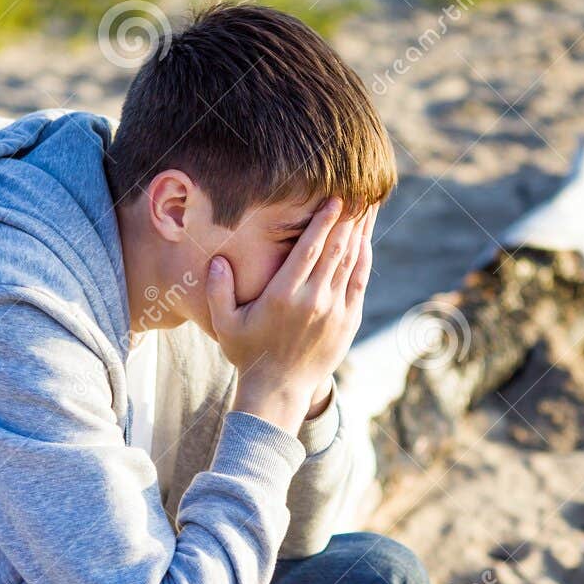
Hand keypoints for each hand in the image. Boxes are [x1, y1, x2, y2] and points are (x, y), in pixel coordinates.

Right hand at [208, 197, 375, 432]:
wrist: (278, 391)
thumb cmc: (248, 354)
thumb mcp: (225, 324)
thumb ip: (219, 290)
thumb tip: (216, 259)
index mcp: (283, 296)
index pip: (309, 249)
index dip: (324, 221)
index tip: (336, 199)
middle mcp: (312, 301)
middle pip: (335, 249)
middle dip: (348, 219)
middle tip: (359, 192)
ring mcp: (333, 312)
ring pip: (351, 263)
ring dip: (359, 233)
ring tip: (367, 208)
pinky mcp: (347, 322)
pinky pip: (359, 283)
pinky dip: (363, 260)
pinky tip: (364, 241)